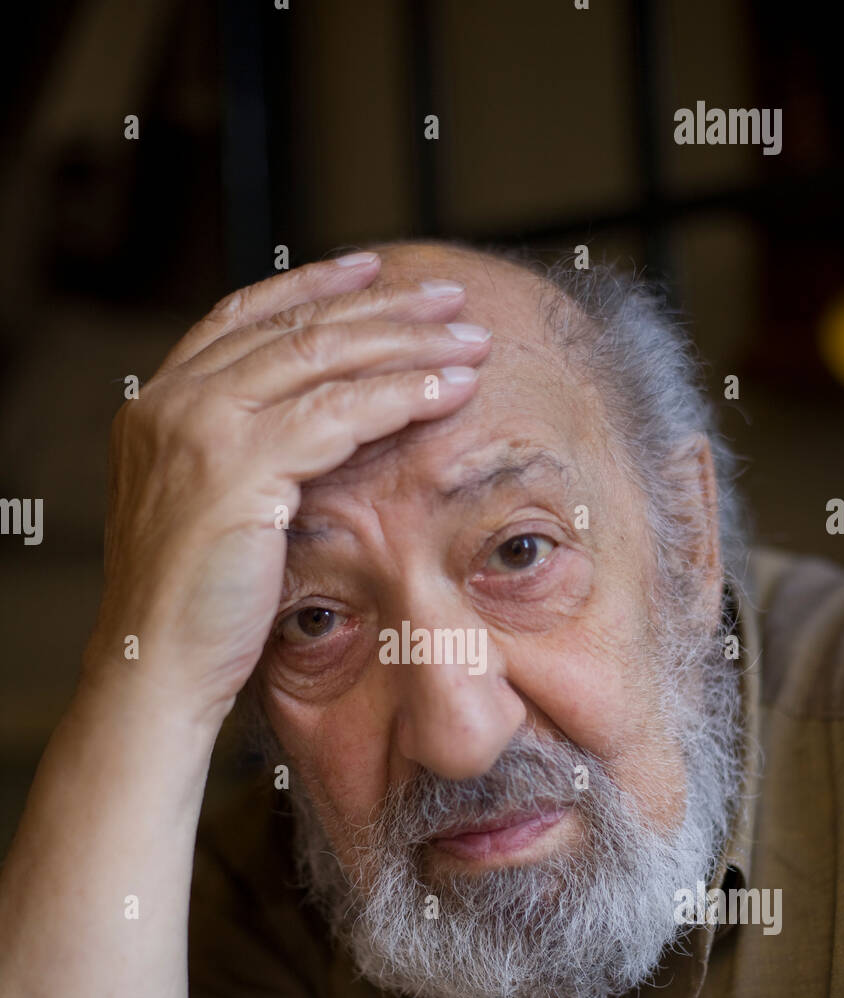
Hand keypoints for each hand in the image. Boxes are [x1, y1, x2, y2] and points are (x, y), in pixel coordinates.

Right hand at [85, 253, 489, 726]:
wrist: (155, 667)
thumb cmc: (195, 607)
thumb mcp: (210, 508)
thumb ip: (244, 453)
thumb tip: (312, 424)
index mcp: (158, 403)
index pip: (244, 316)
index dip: (313, 286)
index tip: (374, 268)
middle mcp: (172, 401)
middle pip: (294, 327)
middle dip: (382, 306)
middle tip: (449, 298)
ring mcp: (198, 428)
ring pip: (323, 359)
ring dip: (408, 344)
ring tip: (471, 341)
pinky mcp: (235, 469)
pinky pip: (339, 415)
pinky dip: (402, 396)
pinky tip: (450, 391)